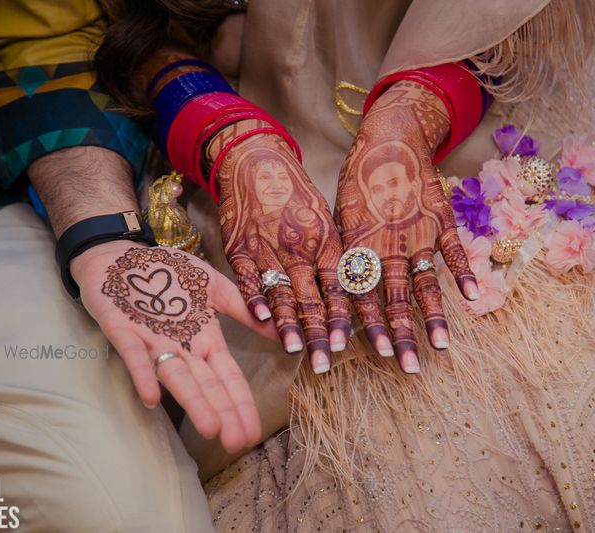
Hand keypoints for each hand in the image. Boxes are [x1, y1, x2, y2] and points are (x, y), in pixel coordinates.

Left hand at [71, 240, 275, 452]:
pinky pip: (135, 357)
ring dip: (192, 402)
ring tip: (209, 429)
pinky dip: (143, 376)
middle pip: (206, 386)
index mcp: (205, 339)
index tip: (253, 431)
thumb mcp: (214, 286)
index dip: (240, 404)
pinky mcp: (124, 333)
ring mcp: (153, 343)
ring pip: (176, 378)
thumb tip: (283, 325)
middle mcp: (182, 348)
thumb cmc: (168, 272)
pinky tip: (152, 398)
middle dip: (222, 413)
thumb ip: (244, 307)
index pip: (228, 377)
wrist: (119, 254)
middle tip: (237, 442)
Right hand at [213, 123, 351, 374]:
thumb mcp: (325, 222)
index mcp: (324, 242)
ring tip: (294, 350)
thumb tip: (353, 294)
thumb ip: (335, 259)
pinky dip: (255, 297)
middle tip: (326, 364)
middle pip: (312, 298)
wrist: (256, 162)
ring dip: (288, 324)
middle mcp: (299, 248)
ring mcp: (268, 248)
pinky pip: (249, 276)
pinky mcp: (240, 248)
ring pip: (281, 292)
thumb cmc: (296, 194)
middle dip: (319, 334)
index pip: (337, 288)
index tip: (348, 344)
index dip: (342, 318)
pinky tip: (260, 318)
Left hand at [335, 81, 478, 372]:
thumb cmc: (358, 180)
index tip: (373, 355)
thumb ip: (349, 255)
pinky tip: (474, 298)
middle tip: (409, 367)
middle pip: (396, 298)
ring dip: (434, 317)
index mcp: (360, 244)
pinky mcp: (440, 220)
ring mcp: (418, 233)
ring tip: (441, 346)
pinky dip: (464, 273)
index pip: (363, 296)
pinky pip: (454, 251)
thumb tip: (347, 292)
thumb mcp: (342, 217)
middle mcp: (389, 243)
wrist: (389, 139)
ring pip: (426, 282)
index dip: (368, 326)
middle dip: (402, 335)